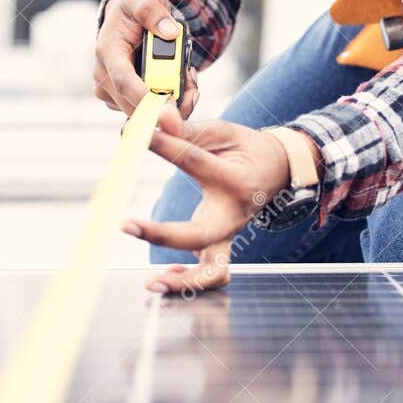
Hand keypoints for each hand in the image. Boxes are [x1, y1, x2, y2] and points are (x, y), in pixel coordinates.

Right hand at [94, 0, 198, 117]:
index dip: (146, 98)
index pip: (124, 81)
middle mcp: (104, 75)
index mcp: (108, 51)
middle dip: (168, 106)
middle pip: (135, 104)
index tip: (171, 108)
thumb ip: (154, 12)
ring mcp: (110, 90)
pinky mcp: (119, 99)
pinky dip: (165, 103)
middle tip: (194, 91)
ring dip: (170, 103)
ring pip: (143, 111)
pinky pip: (145, 109)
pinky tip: (175, 83)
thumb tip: (170, 33)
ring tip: (186, 77)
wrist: (125, 17)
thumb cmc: (134, 9)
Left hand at [122, 105, 291, 294]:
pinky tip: (162, 276)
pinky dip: (188, 282)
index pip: (193, 163)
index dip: (162, 146)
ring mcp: (229, 235)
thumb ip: (185, 131)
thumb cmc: (243, 149)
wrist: (278, 170)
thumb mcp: (220, 133)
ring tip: (151, 280)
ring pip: (214, 272)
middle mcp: (233, 214)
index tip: (133, 135)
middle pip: (199, 235)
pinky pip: (210, 274)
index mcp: (235, 180)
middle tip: (124, 223)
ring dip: (184, 281)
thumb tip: (154, 120)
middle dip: (160, 235)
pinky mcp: (222, 246)